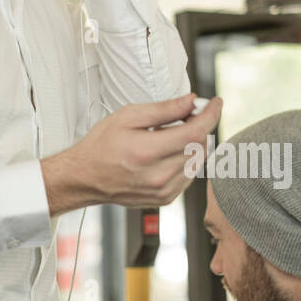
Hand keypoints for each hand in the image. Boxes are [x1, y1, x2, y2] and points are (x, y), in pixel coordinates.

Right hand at [41, 94, 222, 215]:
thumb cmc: (101, 145)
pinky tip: (171, 151)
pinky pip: (190, 175)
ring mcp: (164, 191)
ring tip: (176, 132)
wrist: (85, 178)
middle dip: (202, 126)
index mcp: (147, 152)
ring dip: (196, 143)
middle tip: (190, 113)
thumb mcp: (127, 116)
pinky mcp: (165, 199)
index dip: (211, 115)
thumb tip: (191, 101)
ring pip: (198, 162)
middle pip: (200, 146)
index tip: (216, 102)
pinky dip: (188, 159)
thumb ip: (163, 109)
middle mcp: (159, 176)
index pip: (195, 132)